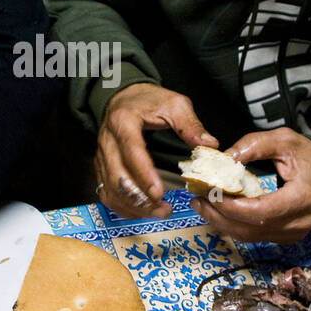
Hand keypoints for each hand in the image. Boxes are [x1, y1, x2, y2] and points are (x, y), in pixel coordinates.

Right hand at [95, 82, 217, 218]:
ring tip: (158, 212)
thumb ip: (190, 124)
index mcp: (123, 122)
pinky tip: (142, 212)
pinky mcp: (101, 168)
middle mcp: (107, 141)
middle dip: (140, 199)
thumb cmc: (149, 101)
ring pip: (110, 189)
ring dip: (133, 207)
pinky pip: (106, 193)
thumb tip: (209, 145)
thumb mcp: (174, 103)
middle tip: (164, 210)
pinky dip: (122, 207)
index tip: (160, 193)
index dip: (144, 175)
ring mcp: (101, 156)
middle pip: (117, 177)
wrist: (123, 98)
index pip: (131, 151)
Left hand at [189, 128, 310, 243]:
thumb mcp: (286, 141)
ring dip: (221, 222)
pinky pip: (253, 237)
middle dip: (219, 215)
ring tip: (201, 204)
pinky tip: (218, 211)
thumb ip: (256, 145)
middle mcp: (298, 223)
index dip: (233, 207)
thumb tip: (227, 157)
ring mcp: (291, 234)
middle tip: (197, 199)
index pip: (262, 212)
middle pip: (251, 229)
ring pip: (248, 237)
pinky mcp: (283, 238)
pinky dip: (232, 225)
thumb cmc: (310, 160)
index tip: (211, 193)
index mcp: (302, 198)